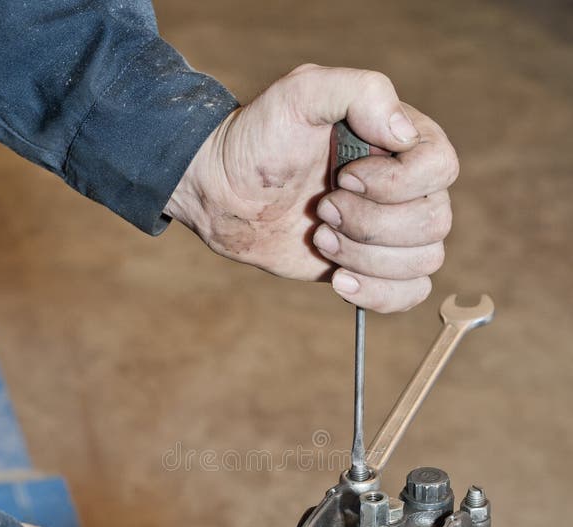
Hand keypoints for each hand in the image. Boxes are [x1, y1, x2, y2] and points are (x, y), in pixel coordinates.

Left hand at [166, 64, 458, 312]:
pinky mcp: (375, 268)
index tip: (343, 177)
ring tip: (319, 238)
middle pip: (433, 222)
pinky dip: (377, 294)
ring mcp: (394, 231)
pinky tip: (338, 280)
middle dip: (369, 224)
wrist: (225, 194)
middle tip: (322, 209)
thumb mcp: (300, 94)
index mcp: (402, 141)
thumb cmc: (260, 139)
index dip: (395, 184)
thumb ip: (359, 92)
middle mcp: (408, 187)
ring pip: (424, 261)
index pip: (440, 168)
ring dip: (365, 256)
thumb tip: (403, 133)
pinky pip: (411, 294)